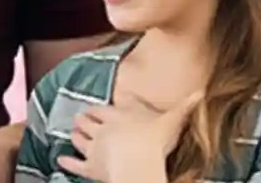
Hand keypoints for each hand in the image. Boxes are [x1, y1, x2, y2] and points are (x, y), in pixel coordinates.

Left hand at [57, 93, 198, 182]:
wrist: (138, 165)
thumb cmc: (153, 142)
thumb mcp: (171, 122)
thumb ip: (184, 108)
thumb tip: (200, 93)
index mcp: (117, 116)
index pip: (101, 109)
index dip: (96, 109)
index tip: (94, 109)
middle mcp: (101, 129)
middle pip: (86, 122)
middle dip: (82, 121)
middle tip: (79, 120)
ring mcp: (93, 148)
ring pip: (78, 139)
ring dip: (74, 137)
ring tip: (71, 134)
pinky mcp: (90, 168)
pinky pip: (75, 165)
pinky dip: (66, 162)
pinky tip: (60, 159)